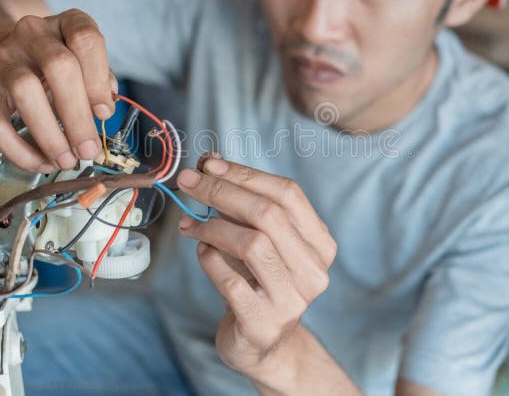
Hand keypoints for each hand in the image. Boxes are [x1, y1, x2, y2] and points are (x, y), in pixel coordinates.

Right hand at [0, 9, 116, 172]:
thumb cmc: (45, 65)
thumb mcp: (77, 63)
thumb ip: (98, 82)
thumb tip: (105, 109)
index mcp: (63, 25)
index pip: (86, 39)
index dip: (98, 79)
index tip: (104, 113)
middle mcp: (31, 34)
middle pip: (59, 67)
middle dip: (78, 116)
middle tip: (89, 150)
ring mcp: (1, 59)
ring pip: (26, 92)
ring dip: (51, 135)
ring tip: (66, 160)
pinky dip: (22, 151)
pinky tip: (41, 162)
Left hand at [176, 156, 336, 377]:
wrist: (263, 345)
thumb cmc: (258, 281)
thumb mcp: (260, 240)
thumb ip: (242, 204)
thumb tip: (209, 163)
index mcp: (320, 243)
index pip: (288, 194)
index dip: (246, 174)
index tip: (209, 165)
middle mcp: (313, 270)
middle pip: (269, 215)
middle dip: (222, 192)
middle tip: (189, 183)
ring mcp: (292, 299)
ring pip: (252, 244)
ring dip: (213, 226)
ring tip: (191, 223)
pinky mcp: (263, 323)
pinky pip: (230, 279)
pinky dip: (208, 259)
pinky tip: (201, 252)